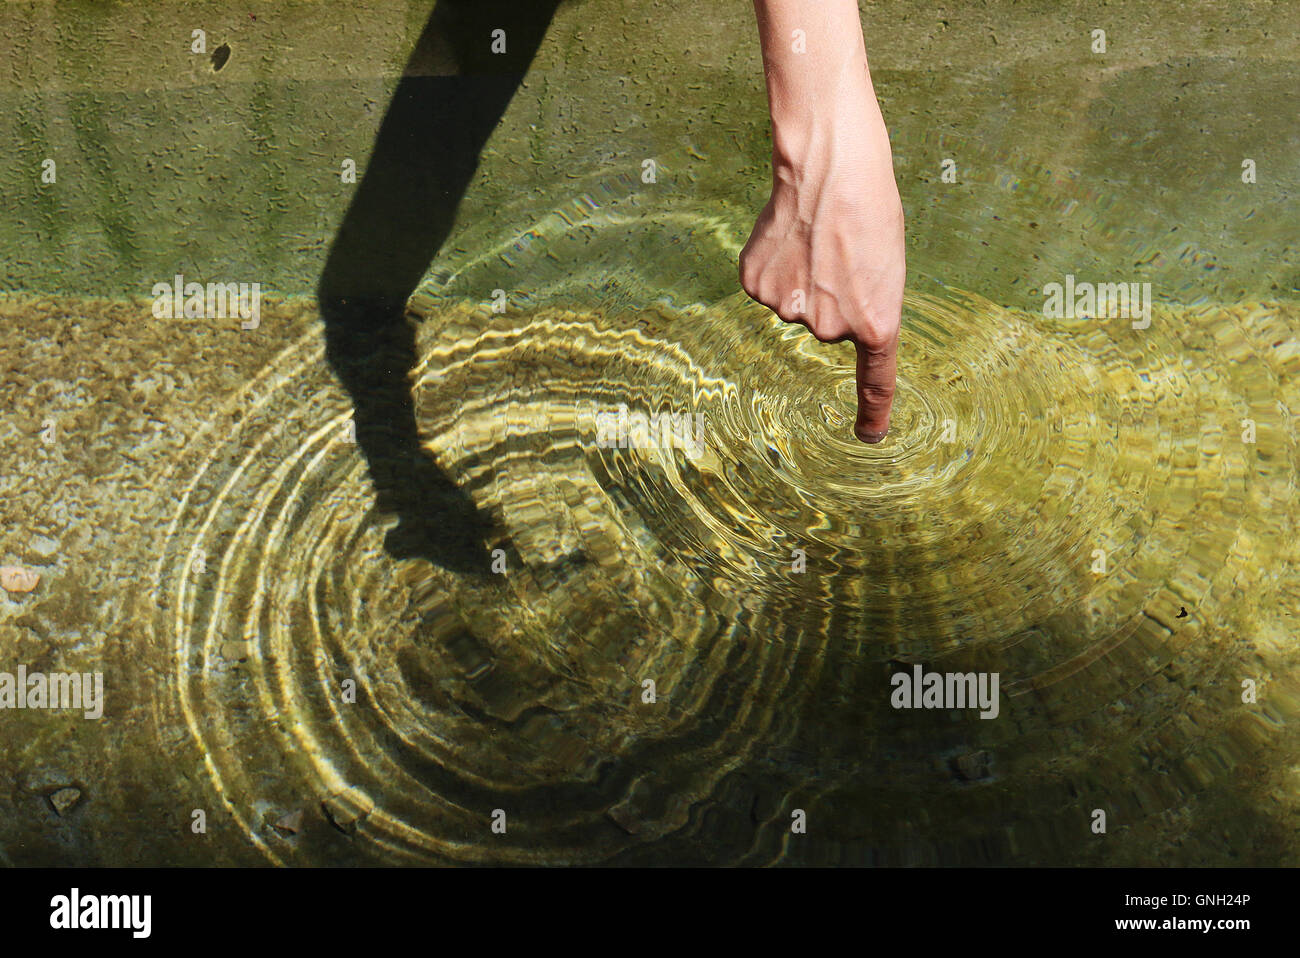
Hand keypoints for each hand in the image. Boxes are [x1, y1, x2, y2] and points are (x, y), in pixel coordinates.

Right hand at [740, 12, 904, 442]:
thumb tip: (823, 316)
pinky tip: (787, 237)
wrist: (828, 167)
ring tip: (815, 237)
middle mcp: (832, 328)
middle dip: (833, 295)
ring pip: (796, 305)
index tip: (870, 437)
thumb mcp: (887, 264)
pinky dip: (775, 267)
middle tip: (841, 252)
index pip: (875, 381)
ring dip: (802, 278)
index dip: (874, 412)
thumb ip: (866, 303)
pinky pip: (768, 287)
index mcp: (877, 322)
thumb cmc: (870, 207)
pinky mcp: (758, 288)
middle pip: (829, 326)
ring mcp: (790, 310)